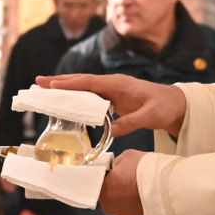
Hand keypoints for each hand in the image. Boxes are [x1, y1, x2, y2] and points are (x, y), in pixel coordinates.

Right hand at [39, 72, 186, 139]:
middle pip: (81, 81)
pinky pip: (90, 96)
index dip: (69, 84)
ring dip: (65, 89)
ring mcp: (112, 91)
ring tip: (45, 90)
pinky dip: (76, 97)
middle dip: (59, 82)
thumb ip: (131, 123)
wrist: (178, 105)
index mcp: (119, 84)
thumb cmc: (165, 107)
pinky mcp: (114, 98)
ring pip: (84, 88)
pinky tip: (66, 103)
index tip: (50, 85)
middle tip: (37, 82)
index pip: (89, 82)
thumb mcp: (149, 116)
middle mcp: (113, 84)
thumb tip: (111, 132)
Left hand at [99, 149, 146, 214]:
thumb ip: (116, 163)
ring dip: (125, 194)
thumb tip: (115, 166)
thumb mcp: (126, 156)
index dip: (104, 175)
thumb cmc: (143, 170)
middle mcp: (108, 206)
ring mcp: (122, 214)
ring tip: (137, 183)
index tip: (111, 170)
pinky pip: (130, 207)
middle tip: (126, 175)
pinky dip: (134, 200)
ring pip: (119, 201)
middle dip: (115, 185)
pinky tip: (142, 190)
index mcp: (102, 190)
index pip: (96, 182)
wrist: (167, 185)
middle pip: (108, 193)